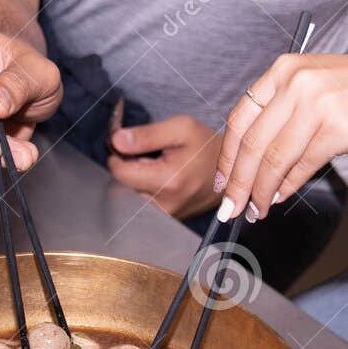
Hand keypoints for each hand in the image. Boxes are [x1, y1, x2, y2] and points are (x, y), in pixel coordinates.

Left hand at [107, 115, 223, 217]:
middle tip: (145, 151)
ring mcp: (165, 216)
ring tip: (155, 163)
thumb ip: (146, 134)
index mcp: (168, 182)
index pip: (120, 172)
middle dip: (127, 165)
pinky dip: (142, 186)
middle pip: (122, 185)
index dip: (117, 154)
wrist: (231, 172)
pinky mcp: (165, 219)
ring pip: (129, 194)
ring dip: (134, 177)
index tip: (126, 141)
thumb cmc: (207, 147)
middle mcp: (164, 206)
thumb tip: (116, 141)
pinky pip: (140, 201)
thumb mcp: (181, 128)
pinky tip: (157, 175)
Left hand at [215, 54, 347, 221]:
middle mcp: (297, 80)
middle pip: (252, 142)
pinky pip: (301, 165)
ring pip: (273, 158)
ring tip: (255, 210)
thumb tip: (251, 163)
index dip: (227, 156)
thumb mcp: (317, 89)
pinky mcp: (337, 127)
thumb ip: (283, 115)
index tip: (221, 183)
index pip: (241, 118)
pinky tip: (280, 198)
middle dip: (237, 182)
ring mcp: (317, 102)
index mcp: (285, 68)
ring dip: (260, 191)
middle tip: (230, 208)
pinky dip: (287, 187)